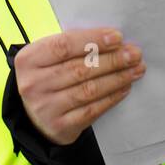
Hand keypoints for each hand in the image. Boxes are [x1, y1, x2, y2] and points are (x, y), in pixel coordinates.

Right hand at [14, 27, 144, 145]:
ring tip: (135, 69)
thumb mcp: (47, 58)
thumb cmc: (47, 76)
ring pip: (89, 90)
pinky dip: (111, 97)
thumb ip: (72, 46)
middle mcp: (33, 85)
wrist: (34, 116)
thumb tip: (112, 40)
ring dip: (117, 78)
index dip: (93, 40)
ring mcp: (46, 108)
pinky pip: (92, 110)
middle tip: (134, 53)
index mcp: (28, 60)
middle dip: (112, 60)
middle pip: (80, 68)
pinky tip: (124, 87)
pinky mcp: (60, 126)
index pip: (63, 46)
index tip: (118, 37)